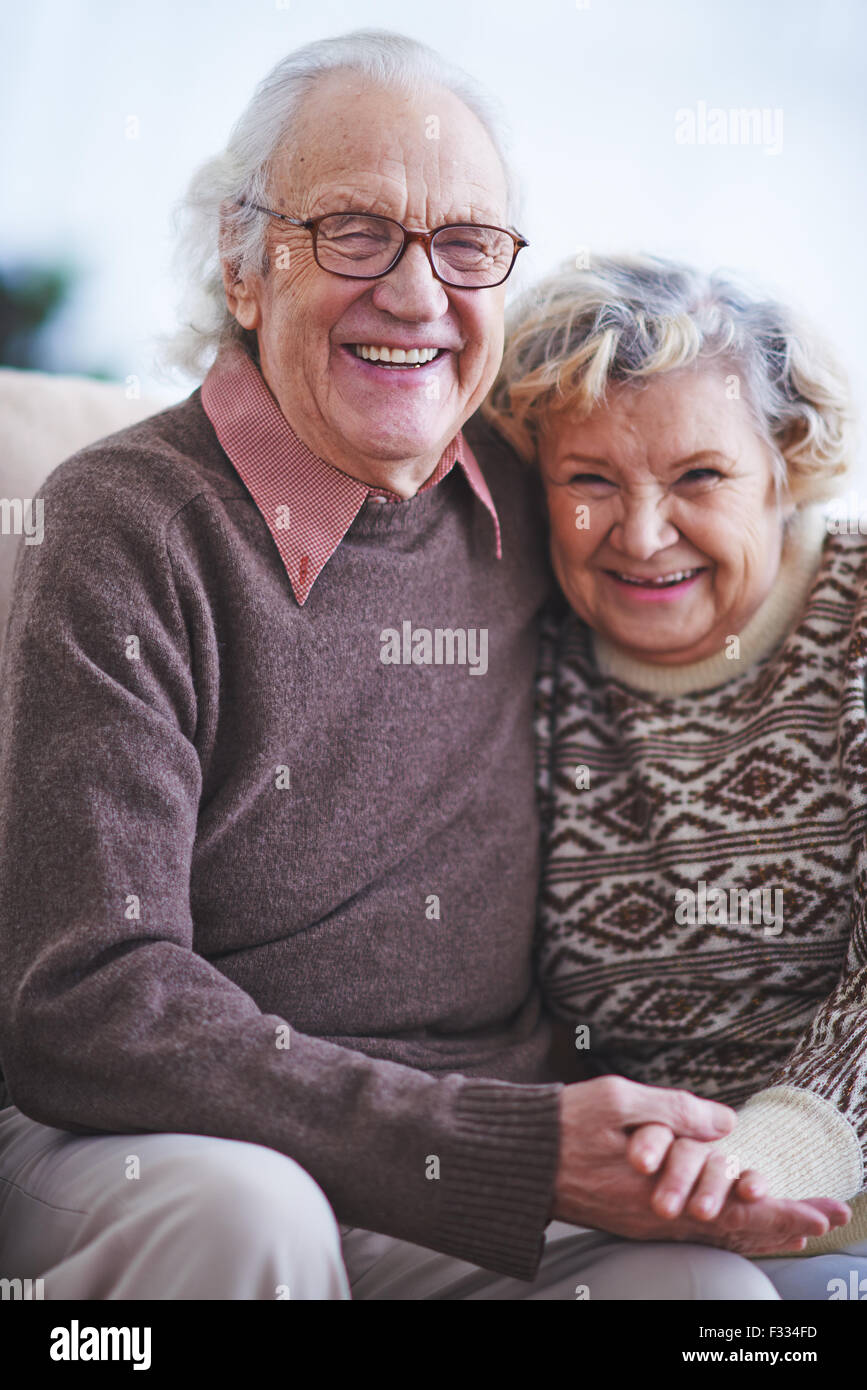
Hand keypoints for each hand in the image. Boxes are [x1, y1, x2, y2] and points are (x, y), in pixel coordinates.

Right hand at [552, 1076, 850, 1254]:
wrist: (512, 1158)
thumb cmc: (561, 1122)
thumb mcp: (619, 1099)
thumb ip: (675, 1110)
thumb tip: (726, 1123)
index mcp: (658, 1193)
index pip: (735, 1210)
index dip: (782, 1212)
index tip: (822, 1212)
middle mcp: (654, 1217)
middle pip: (733, 1228)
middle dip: (783, 1223)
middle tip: (828, 1219)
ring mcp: (642, 1220)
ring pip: (713, 1232)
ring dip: (758, 1226)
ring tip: (796, 1225)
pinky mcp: (630, 1216)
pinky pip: (689, 1228)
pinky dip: (724, 1225)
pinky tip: (736, 1217)